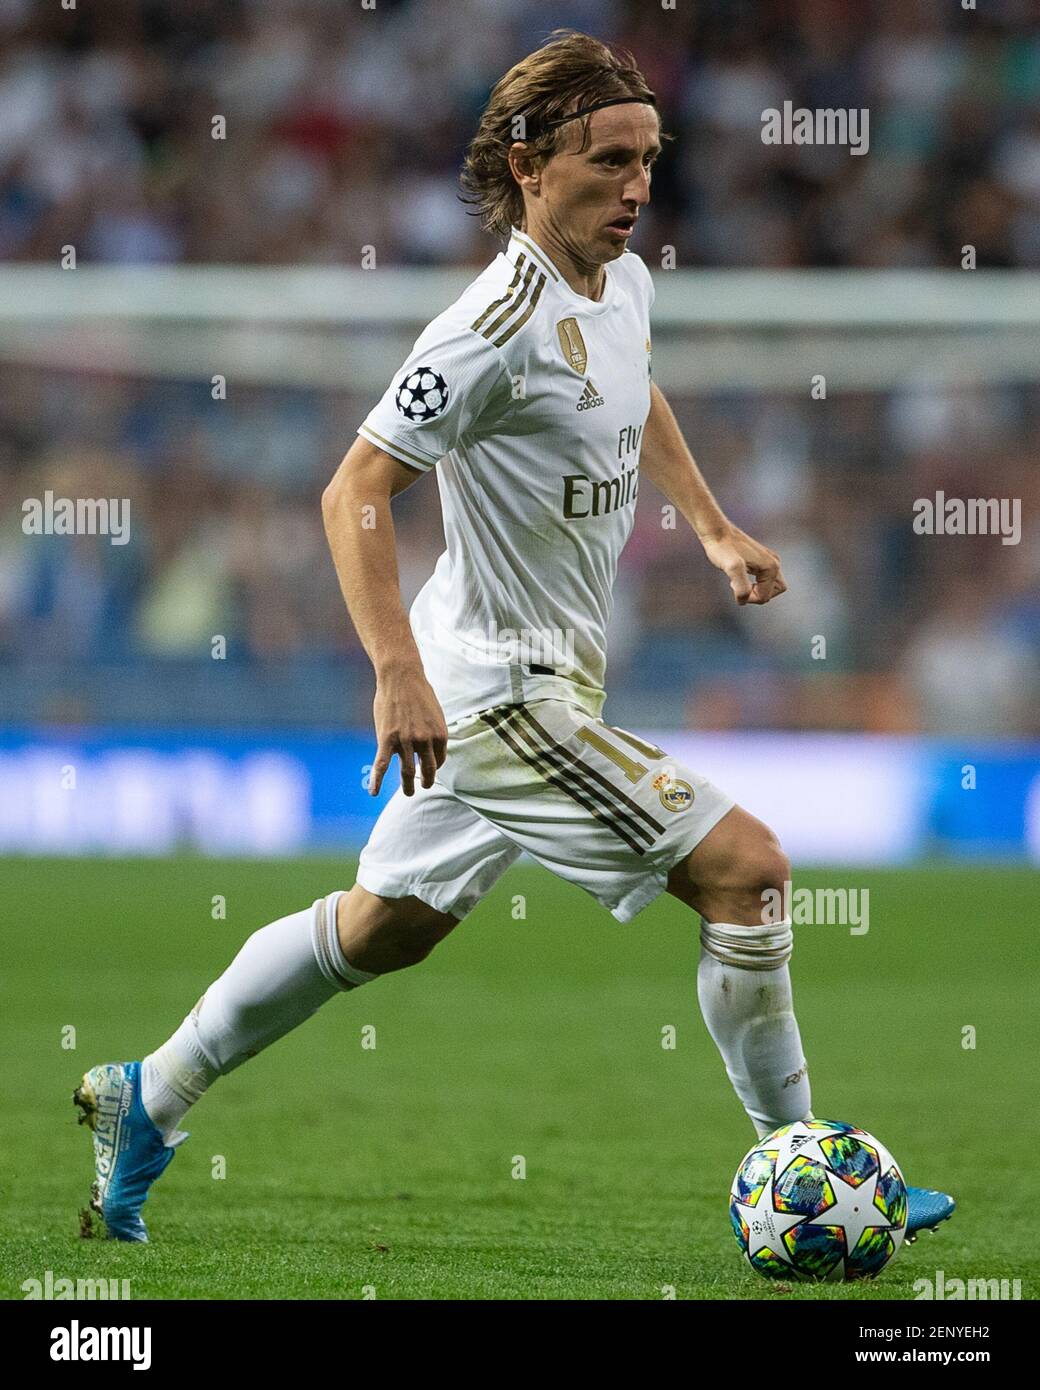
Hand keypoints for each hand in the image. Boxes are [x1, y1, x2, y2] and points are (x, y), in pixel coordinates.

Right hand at [370, 668, 447, 795]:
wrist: (401, 676)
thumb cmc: (418, 691)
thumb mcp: (434, 713)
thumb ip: (433, 731)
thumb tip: (431, 744)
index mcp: (439, 735)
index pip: (439, 760)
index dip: (434, 767)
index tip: (428, 769)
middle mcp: (425, 741)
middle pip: (426, 770)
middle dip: (425, 782)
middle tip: (422, 787)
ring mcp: (406, 742)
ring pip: (406, 772)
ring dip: (407, 786)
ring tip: (408, 793)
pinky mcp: (386, 739)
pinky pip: (381, 766)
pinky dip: (377, 781)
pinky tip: (373, 792)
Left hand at [702, 526, 786, 605]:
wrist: (715, 531)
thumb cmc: (722, 548)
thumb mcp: (732, 568)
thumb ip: (741, 586)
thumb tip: (744, 599)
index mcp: (772, 567)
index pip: (764, 597)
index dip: (748, 598)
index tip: (732, 585)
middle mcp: (774, 562)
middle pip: (773, 593)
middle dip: (756, 595)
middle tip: (738, 586)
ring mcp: (768, 559)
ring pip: (769, 586)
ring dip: (754, 589)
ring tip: (736, 581)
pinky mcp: (761, 558)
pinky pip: (763, 578)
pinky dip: (752, 583)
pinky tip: (737, 576)